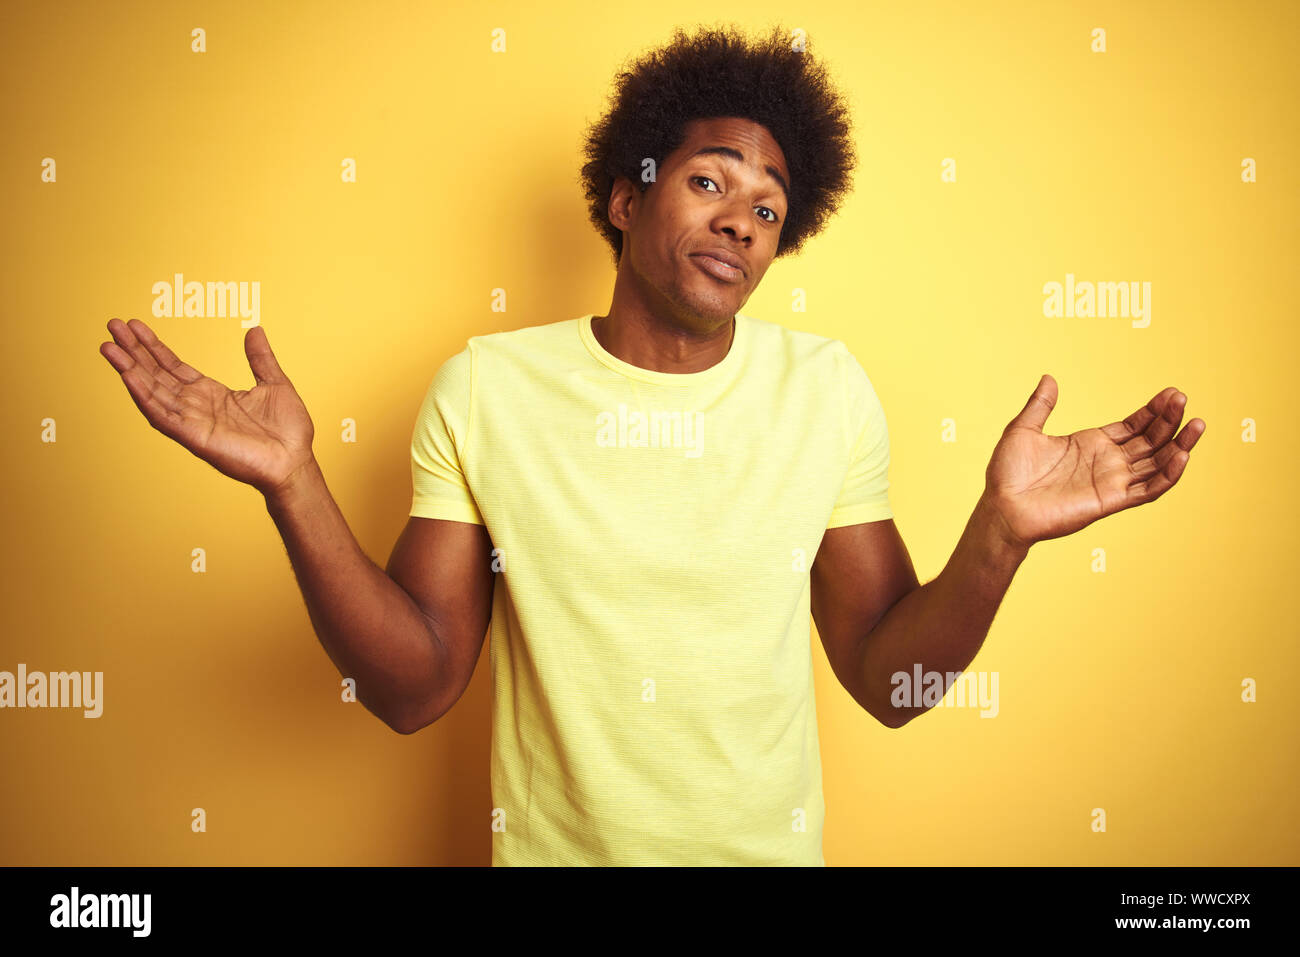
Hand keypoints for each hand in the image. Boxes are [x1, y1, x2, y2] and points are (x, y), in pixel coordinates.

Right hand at [100, 318, 315, 497]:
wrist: (296, 461)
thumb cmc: (288, 431)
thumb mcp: (275, 383)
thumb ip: (260, 358)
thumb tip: (254, 329)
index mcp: (212, 394)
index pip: (174, 366)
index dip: (154, 347)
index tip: (135, 325)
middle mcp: (197, 407)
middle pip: (156, 375)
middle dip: (133, 351)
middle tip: (112, 325)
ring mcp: (193, 422)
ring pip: (153, 392)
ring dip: (130, 370)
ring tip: (109, 347)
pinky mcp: (195, 438)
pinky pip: (163, 416)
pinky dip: (145, 397)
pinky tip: (129, 377)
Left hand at [981, 375, 1204, 549]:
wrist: (1001, 507)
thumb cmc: (1007, 474)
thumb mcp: (1023, 430)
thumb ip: (1041, 405)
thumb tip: (1049, 378)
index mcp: (1090, 444)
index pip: (1133, 425)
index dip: (1154, 411)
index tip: (1172, 394)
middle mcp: (1106, 462)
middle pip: (1150, 440)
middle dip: (1169, 421)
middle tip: (1183, 400)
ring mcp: (1110, 482)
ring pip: (1156, 464)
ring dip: (1179, 446)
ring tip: (1196, 425)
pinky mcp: (1109, 501)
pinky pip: (1147, 490)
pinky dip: (1167, 475)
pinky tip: (1181, 456)